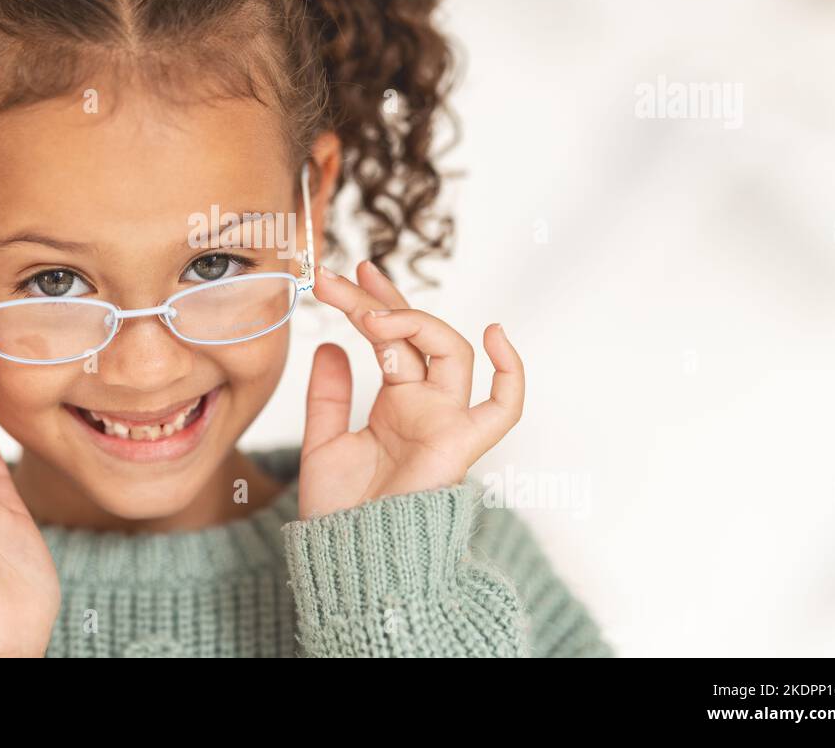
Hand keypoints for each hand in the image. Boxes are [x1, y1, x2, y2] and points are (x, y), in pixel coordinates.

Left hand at [297, 261, 524, 519]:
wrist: (346, 557)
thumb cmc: (339, 512)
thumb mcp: (323, 442)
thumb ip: (329, 395)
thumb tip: (331, 345)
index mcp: (396, 403)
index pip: (391, 339)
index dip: (369, 303)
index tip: (338, 278)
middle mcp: (424, 406)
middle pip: (414, 336)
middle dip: (381, 300)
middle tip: (340, 277)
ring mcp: (445, 421)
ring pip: (448, 351)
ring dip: (411, 322)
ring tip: (367, 315)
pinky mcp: (461, 445)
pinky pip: (503, 408)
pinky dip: (511, 373)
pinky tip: (494, 334)